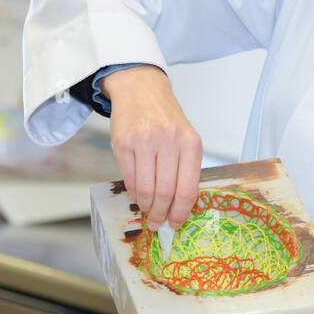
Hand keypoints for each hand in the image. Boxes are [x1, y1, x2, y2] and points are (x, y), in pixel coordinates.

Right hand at [103, 65, 202, 228]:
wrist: (142, 90)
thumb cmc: (167, 118)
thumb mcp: (186, 138)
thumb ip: (185, 168)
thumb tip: (179, 206)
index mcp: (191, 143)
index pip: (188, 188)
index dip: (181, 212)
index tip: (176, 224)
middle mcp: (169, 142)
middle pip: (166, 193)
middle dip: (162, 214)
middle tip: (158, 223)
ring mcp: (144, 142)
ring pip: (146, 189)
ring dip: (147, 206)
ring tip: (148, 211)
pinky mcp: (122, 143)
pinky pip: (128, 178)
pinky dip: (134, 192)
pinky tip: (138, 196)